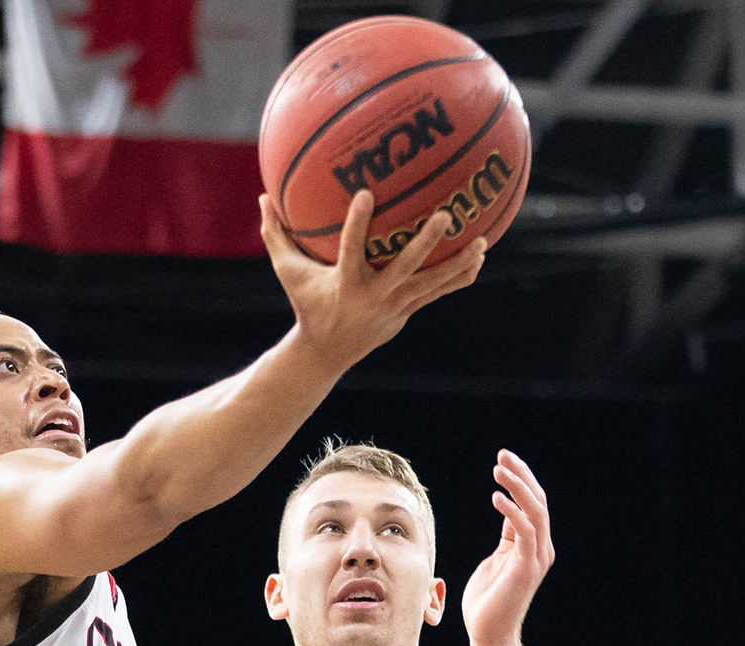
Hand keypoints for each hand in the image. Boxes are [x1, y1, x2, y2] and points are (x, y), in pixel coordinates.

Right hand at [259, 190, 485, 370]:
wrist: (326, 352)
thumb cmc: (306, 304)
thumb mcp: (288, 272)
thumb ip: (276, 235)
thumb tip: (262, 196)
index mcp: (345, 283)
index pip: (351, 250)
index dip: (358, 224)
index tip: (366, 193)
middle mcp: (375, 295)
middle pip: (406, 268)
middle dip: (426, 243)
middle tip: (445, 215)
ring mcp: (396, 306)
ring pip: (433, 284)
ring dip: (458, 263)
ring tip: (482, 240)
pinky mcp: (408, 311)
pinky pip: (439, 292)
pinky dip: (460, 276)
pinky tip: (479, 257)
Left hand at [462, 449, 554, 645]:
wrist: (488, 635)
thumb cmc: (486, 602)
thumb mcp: (495, 561)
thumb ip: (505, 539)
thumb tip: (508, 513)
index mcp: (532, 546)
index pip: (533, 504)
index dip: (521, 480)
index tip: (504, 459)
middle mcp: (540, 549)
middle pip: (538, 502)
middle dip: (521, 475)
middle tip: (503, 455)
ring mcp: (535, 558)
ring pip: (535, 511)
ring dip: (517, 487)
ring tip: (499, 469)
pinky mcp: (526, 567)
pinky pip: (523, 531)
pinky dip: (511, 510)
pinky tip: (495, 497)